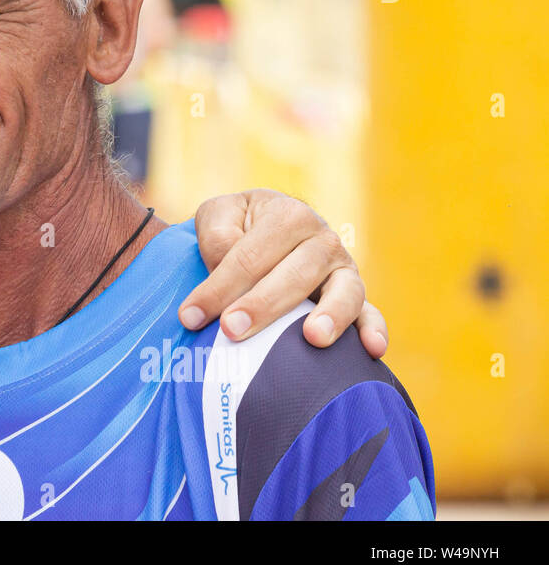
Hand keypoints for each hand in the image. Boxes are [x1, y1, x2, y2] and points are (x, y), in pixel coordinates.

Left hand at [179, 189, 387, 357]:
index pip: (249, 255)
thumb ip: (217, 232)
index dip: (218, 287)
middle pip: (294, 276)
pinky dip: (374, 329)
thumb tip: (223, 261)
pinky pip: (370, 313)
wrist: (269, 230)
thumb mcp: (219, 215)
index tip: (190, 316)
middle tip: (231, 329)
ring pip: (343, 293)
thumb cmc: (238, 227)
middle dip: (261, 305)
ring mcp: (344, 270)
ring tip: (313, 339)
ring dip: (330, 316)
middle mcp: (322, 240)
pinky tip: (372, 349)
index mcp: (288, 215)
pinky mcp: (356, 298)